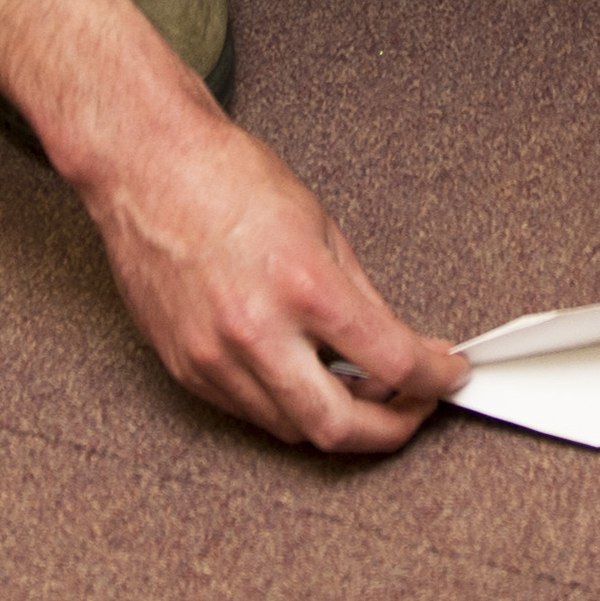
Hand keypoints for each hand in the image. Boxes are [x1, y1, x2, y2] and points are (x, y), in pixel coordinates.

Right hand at [77, 102, 466, 452]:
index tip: (448, 376)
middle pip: (338, 427)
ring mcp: (214, 360)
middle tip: (414, 408)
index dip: (433, 379)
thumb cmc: (230, 181)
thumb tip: (398, 344)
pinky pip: (250, 413)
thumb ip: (363, 297)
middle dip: (390, 429)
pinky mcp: (186, 370)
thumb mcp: (324, 228)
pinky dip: (289, 407)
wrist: (150, 171)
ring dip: (338, 419)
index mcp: (304, 288)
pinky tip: (309, 380)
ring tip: (365, 388)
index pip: (390, 362)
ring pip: (291, 429)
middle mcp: (256, 334)